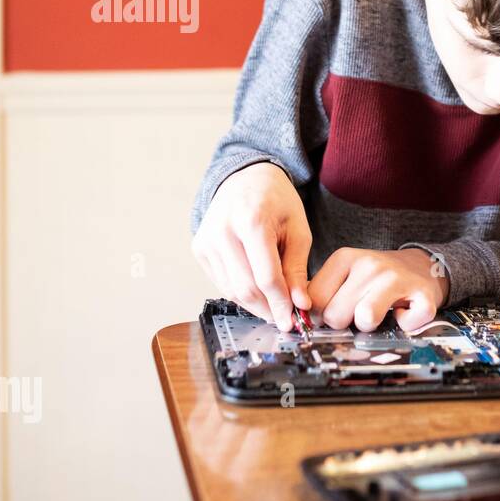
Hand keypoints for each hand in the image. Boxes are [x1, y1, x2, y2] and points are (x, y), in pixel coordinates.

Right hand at [192, 162, 311, 329]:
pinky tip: (257, 291)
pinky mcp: (199, 249)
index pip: (266, 277)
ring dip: (255, 305)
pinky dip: (240, 293)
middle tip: (286, 319)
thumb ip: (297, 268)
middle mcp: (223, 232)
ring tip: (275, 306)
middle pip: (246, 288)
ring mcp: (206, 241)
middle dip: (268, 309)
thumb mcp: (298, 230)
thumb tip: (300, 304)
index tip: (294, 322)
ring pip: (231, 290)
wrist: (246, 178)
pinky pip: (221, 282)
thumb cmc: (277, 202)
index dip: (281, 304)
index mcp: (252, 222)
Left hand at [308, 248, 449, 333]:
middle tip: (359, 310)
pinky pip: (403, 325)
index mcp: (344, 258)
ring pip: (365, 319)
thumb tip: (299, 317)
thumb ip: (321, 292)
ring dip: (372, 325)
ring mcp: (396, 278)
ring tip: (379, 311)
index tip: (334, 311)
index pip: (314, 300)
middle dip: (345, 322)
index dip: (321, 315)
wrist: (421, 267)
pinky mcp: (422, 293)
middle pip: (335, 315)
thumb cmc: (377, 277)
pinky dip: (404, 325)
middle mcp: (369, 265)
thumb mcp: (346, 274)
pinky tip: (402, 312)